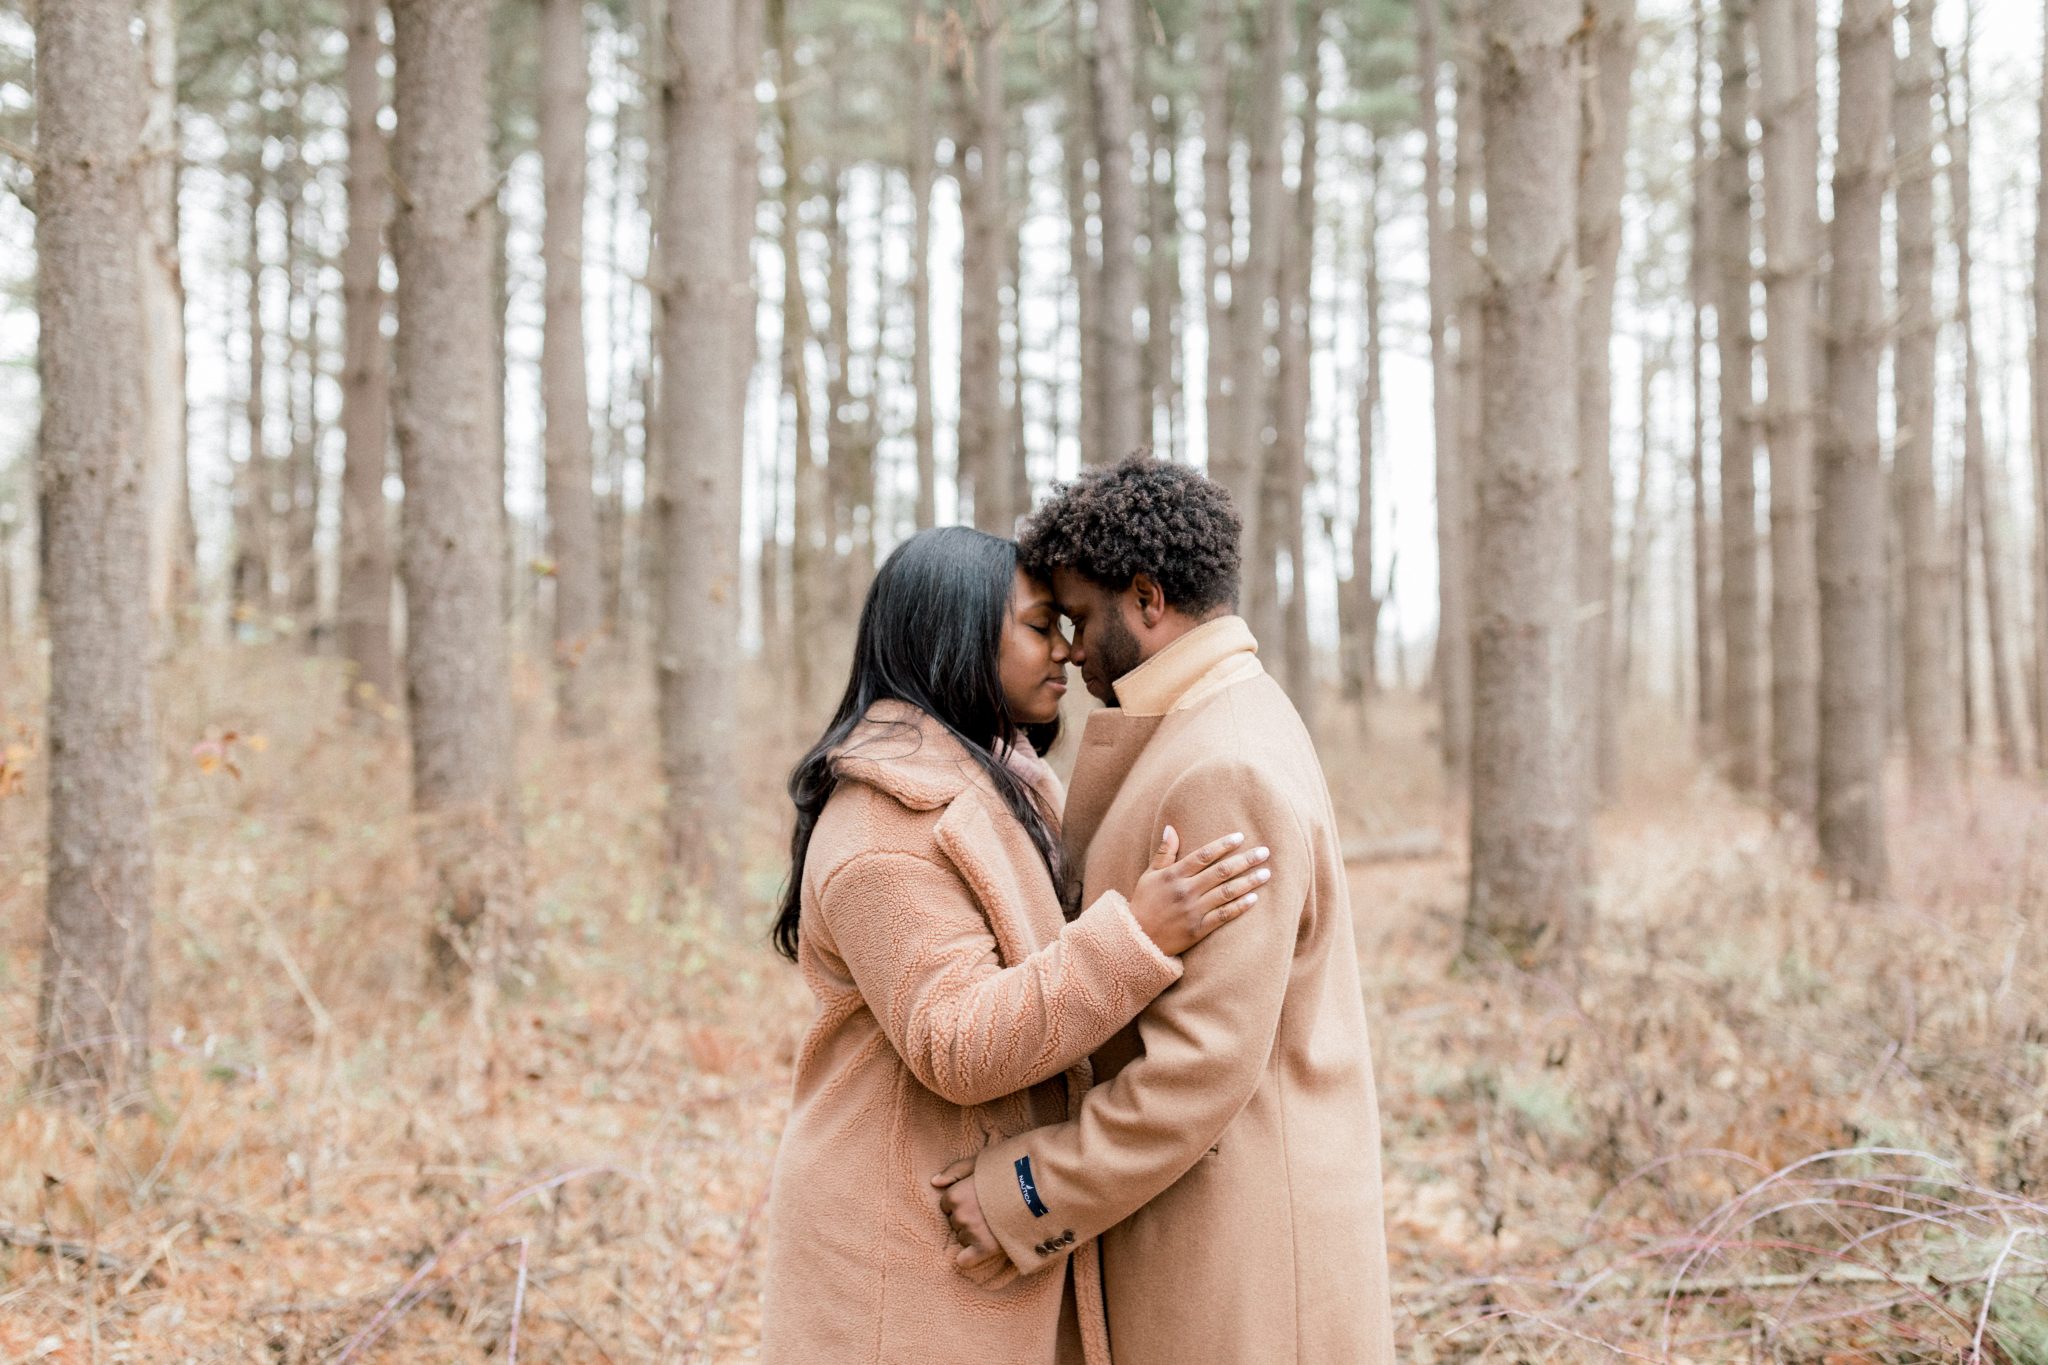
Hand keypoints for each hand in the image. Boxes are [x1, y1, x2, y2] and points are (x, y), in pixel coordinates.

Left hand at [932, 1158, 1005, 1270]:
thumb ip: (955, 1170)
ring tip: (994, 1223)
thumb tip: (934, 1182)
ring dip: (973, 1234)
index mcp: (955, 1194)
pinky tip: (979, 1250)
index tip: (978, 1199)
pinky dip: (969, 1258)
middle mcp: (960, 1214)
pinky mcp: (985, 1248)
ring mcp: (972, 1232)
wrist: (1036, 1189)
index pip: (947, 1205)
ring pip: (962, 1238)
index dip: (962, 1202)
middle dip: (968, 1218)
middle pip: (955, 1222)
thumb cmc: (1008, 1172)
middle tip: (990, 1210)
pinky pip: (965, 1261)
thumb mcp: (980, 1162)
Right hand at [1125, 826, 1270, 956]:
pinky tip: (1254, 898)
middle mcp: (1185, 891)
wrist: (1137, 940)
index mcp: (1173, 875)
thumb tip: (1170, 827)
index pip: (1203, 855)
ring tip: (1266, 873)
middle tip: (1264, 852)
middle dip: (1245, 860)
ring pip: (1226, 893)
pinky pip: (1223, 916)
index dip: (1223, 845)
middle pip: (1220, 872)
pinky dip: (1239, 907)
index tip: (1241, 837)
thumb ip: (1164, 852)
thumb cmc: (1144, 903)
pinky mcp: (1198, 929)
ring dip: (1248, 882)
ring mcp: (1193, 911)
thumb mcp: (1149, 875)